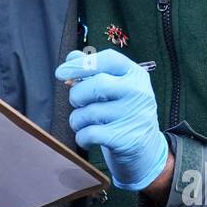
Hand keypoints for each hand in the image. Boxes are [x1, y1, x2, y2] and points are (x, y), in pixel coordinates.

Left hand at [55, 48, 168, 190]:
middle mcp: (138, 92)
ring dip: (77, 120)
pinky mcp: (126, 139)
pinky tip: (88, 137)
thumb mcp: (115, 88)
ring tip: (85, 122)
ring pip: (88, 112)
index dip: (80, 64)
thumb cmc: (123, 113)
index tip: (60, 72)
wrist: (145, 150)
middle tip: (77, 103)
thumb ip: (93, 71)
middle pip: (95, 85)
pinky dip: (81, 137)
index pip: (107, 59)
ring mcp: (134, 116)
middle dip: (76, 95)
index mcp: (135, 74)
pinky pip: (89, 133)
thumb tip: (72, 56)